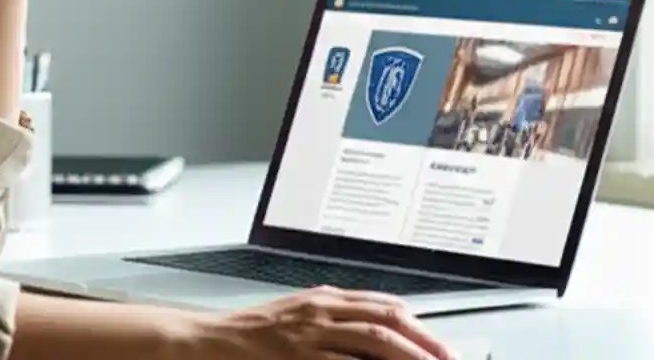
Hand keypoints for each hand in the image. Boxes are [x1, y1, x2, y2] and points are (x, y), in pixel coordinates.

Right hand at [179, 286, 457, 359]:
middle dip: (423, 341)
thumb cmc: (248, 333)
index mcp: (324, 299)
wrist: (204, 341)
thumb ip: (334, 315)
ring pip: (371, 340)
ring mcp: (309, 335)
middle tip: (448, 358)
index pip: (384, 307)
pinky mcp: (296, 357)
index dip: (418, 326)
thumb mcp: (296, 312)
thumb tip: (378, 320)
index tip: (441, 344)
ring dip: (406, 355)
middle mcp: (321, 311)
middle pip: (386, 321)